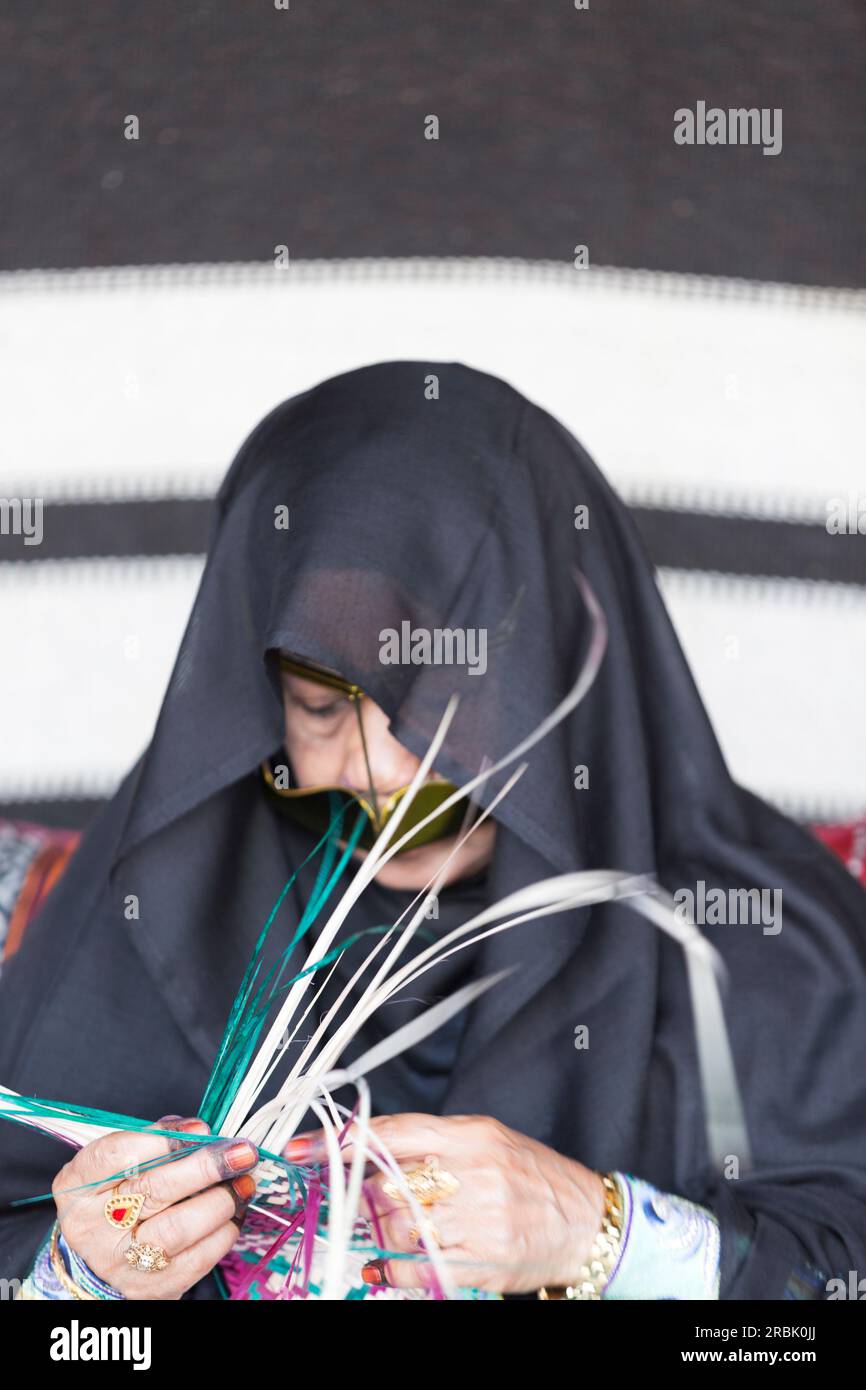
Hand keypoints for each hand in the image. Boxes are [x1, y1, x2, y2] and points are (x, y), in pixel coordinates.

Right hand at [52, 1115, 258, 1299]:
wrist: (100, 1260)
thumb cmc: (116, 1197)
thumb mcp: (117, 1164)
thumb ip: (153, 1141)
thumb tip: (199, 1131)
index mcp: (77, 1187)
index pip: (115, 1156)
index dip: (162, 1139)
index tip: (201, 1128)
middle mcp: (92, 1228)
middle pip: (153, 1191)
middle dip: (205, 1167)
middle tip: (242, 1153)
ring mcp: (120, 1263)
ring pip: (178, 1229)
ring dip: (221, 1202)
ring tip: (244, 1183)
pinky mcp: (150, 1288)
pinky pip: (196, 1260)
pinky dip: (223, 1232)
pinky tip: (234, 1213)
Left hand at [284, 1112, 604, 1293]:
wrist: (586, 1221)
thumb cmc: (532, 1176)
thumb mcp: (487, 1140)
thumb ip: (432, 1141)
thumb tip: (367, 1146)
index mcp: (473, 1135)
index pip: (393, 1132)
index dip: (342, 1141)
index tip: (301, 1148)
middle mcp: (476, 1172)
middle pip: (388, 1183)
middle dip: (364, 1194)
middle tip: (356, 1199)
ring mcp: (480, 1220)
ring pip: (398, 1226)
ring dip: (384, 1231)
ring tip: (398, 1228)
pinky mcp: (484, 1262)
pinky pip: (418, 1267)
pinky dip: (392, 1268)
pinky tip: (384, 1265)